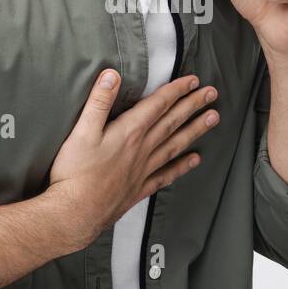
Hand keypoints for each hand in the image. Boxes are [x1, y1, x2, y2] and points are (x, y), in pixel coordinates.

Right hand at [48, 69, 220, 249]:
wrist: (75, 213)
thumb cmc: (75, 173)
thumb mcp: (82, 131)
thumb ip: (98, 102)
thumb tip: (112, 75)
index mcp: (129, 132)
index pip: (158, 105)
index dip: (176, 90)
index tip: (193, 80)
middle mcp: (141, 150)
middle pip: (172, 122)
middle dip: (193, 105)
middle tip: (212, 94)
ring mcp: (143, 170)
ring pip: (175, 145)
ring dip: (195, 130)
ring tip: (213, 119)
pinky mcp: (139, 188)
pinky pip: (167, 174)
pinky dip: (182, 166)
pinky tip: (194, 160)